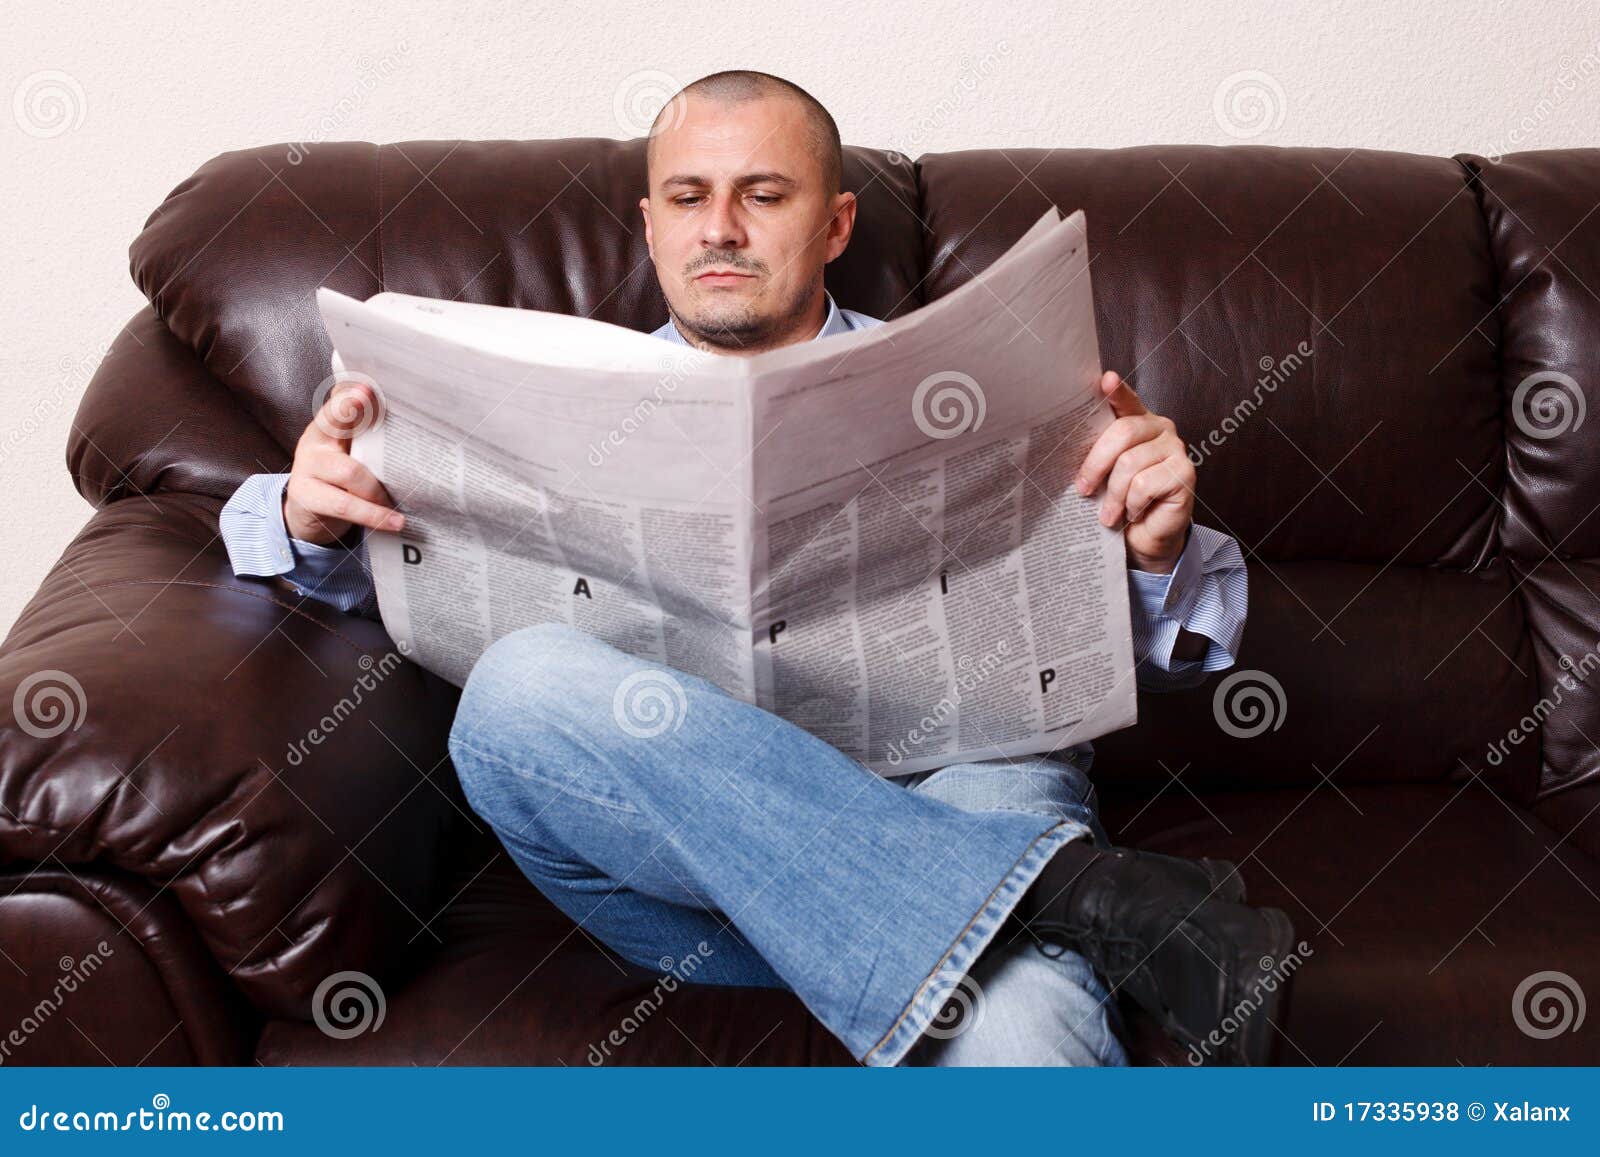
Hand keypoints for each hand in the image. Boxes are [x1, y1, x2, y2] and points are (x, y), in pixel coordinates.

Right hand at [283, 380, 404, 544]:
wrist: (308, 514)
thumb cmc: (341, 480)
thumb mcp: (353, 455)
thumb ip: (372, 440)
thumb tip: (416, 427)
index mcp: (330, 426)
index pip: (340, 401)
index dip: (351, 391)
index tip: (368, 386)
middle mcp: (315, 440)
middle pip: (333, 420)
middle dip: (353, 409)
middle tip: (372, 403)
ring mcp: (307, 467)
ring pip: (349, 472)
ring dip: (379, 490)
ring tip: (402, 506)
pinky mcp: (305, 496)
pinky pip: (345, 505)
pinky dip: (374, 515)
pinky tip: (395, 522)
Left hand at [1074, 370, 1194, 573]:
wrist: (1144, 539)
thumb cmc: (1119, 502)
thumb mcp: (1103, 475)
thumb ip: (1095, 453)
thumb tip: (1064, 445)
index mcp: (1137, 422)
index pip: (1126, 400)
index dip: (1117, 390)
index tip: (1105, 380)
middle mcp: (1160, 428)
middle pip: (1123, 432)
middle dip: (1096, 463)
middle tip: (1083, 489)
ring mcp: (1175, 449)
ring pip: (1130, 463)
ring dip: (1113, 495)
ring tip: (1108, 514)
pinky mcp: (1185, 473)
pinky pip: (1144, 484)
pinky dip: (1132, 504)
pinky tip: (1133, 513)